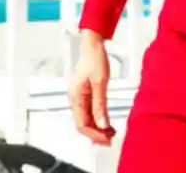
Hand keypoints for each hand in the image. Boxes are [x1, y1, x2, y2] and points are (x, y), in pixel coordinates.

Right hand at [68, 30, 115, 145]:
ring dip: (97, 128)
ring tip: (111, 133)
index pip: (82, 124)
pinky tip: (107, 123)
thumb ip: (100, 105)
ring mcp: (79, 97)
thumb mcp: (100, 83)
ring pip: (86, 120)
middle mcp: (75, 99)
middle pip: (83, 124)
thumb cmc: (94, 59)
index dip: (94, 134)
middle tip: (110, 140)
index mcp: (76, 97)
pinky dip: (98, 120)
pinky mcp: (85, 95)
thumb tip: (102, 124)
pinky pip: (89, 112)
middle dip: (96, 134)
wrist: (93, 46)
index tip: (106, 139)